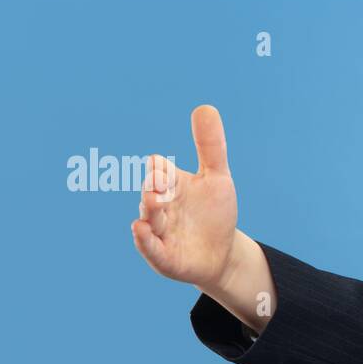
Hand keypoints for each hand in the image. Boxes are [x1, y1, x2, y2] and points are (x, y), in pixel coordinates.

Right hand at [130, 105, 238, 291]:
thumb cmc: (214, 213)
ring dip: (151, 210)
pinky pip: (150, 248)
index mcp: (170, 185)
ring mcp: (160, 232)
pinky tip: (140, 229)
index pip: (159, 170)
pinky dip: (144, 239)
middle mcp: (159, 206)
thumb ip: (210, 146)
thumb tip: (205, 106)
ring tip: (155, 202)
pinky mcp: (164, 257)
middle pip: (150, 193)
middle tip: (158, 182)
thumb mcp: (217, 179)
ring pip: (149, 219)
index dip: (160, 169)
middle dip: (153, 188)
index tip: (161, 165)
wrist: (222, 253)